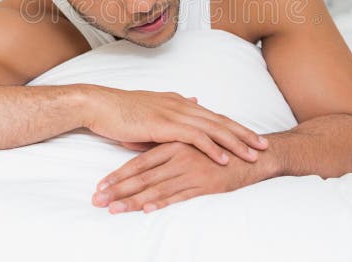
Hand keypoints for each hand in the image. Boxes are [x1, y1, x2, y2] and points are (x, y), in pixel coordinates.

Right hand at [82, 86, 266, 164]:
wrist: (100, 105)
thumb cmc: (120, 111)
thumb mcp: (152, 108)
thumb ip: (174, 109)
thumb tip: (193, 101)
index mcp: (179, 102)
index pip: (212, 115)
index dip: (233, 126)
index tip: (250, 136)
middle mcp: (182, 105)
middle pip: (220, 120)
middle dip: (244, 133)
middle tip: (263, 145)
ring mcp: (175, 113)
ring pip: (214, 128)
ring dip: (235, 142)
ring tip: (252, 154)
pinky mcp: (166, 124)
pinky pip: (196, 137)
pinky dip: (213, 148)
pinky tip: (224, 159)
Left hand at [91, 141, 273, 213]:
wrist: (253, 155)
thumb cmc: (218, 149)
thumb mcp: (190, 141)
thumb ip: (165, 145)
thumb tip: (139, 147)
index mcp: (173, 143)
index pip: (139, 162)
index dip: (118, 175)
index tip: (100, 186)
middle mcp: (180, 156)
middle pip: (143, 176)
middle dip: (118, 189)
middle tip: (98, 201)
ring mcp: (192, 170)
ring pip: (157, 187)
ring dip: (133, 200)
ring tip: (114, 209)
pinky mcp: (205, 184)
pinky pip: (180, 195)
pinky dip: (163, 202)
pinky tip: (148, 209)